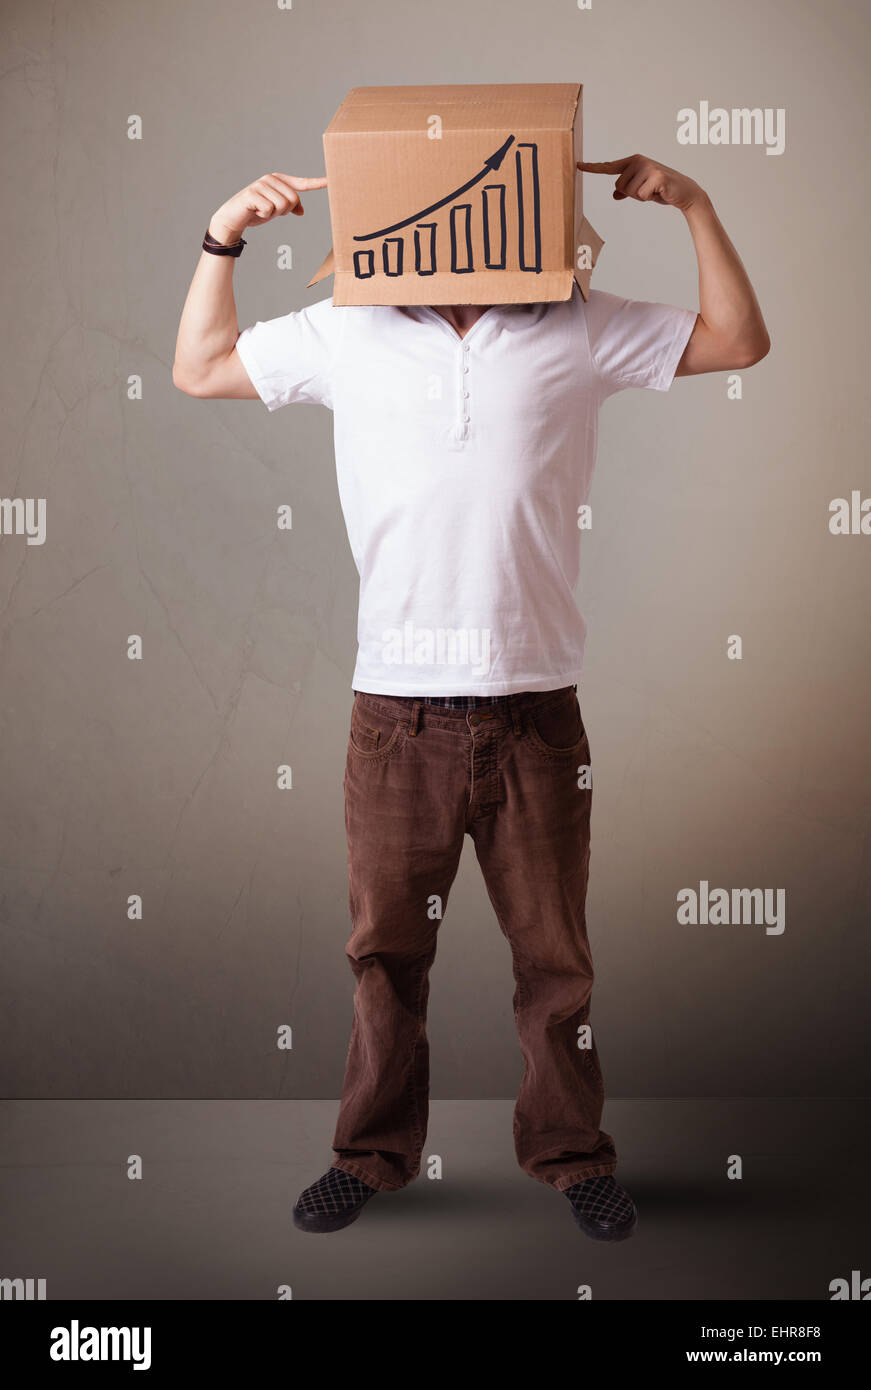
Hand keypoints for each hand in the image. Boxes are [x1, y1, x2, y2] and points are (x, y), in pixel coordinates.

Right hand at [209, 172, 327, 242]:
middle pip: (294, 200)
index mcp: (279, 180)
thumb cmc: (256, 211)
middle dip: (284, 211)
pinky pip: (270, 210)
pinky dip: (263, 215)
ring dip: (273, 214)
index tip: (331, 180)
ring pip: (283, 206)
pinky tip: (254, 210)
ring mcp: (261, 185)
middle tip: (268, 210)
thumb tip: (301, 211)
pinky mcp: (252, 193)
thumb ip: (290, 207)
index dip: (317, 183)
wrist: (233, 217)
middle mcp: (271, 179)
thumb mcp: (276, 210)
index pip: (302, 183)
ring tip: (260, 209)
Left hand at [578, 155, 704, 213]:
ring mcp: (647, 167)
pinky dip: (650, 199)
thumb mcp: (641, 190)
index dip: (593, 168)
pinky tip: (660, 192)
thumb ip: (627, 190)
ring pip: (630, 192)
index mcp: (633, 161)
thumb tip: (615, 194)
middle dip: (632, 195)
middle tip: (648, 190)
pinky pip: (641, 196)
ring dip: (642, 197)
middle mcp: (638, 161)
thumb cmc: (661, 189)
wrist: (683, 192)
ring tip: (654, 190)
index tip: (578, 165)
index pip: (609, 166)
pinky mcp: (656, 176)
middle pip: (619, 187)